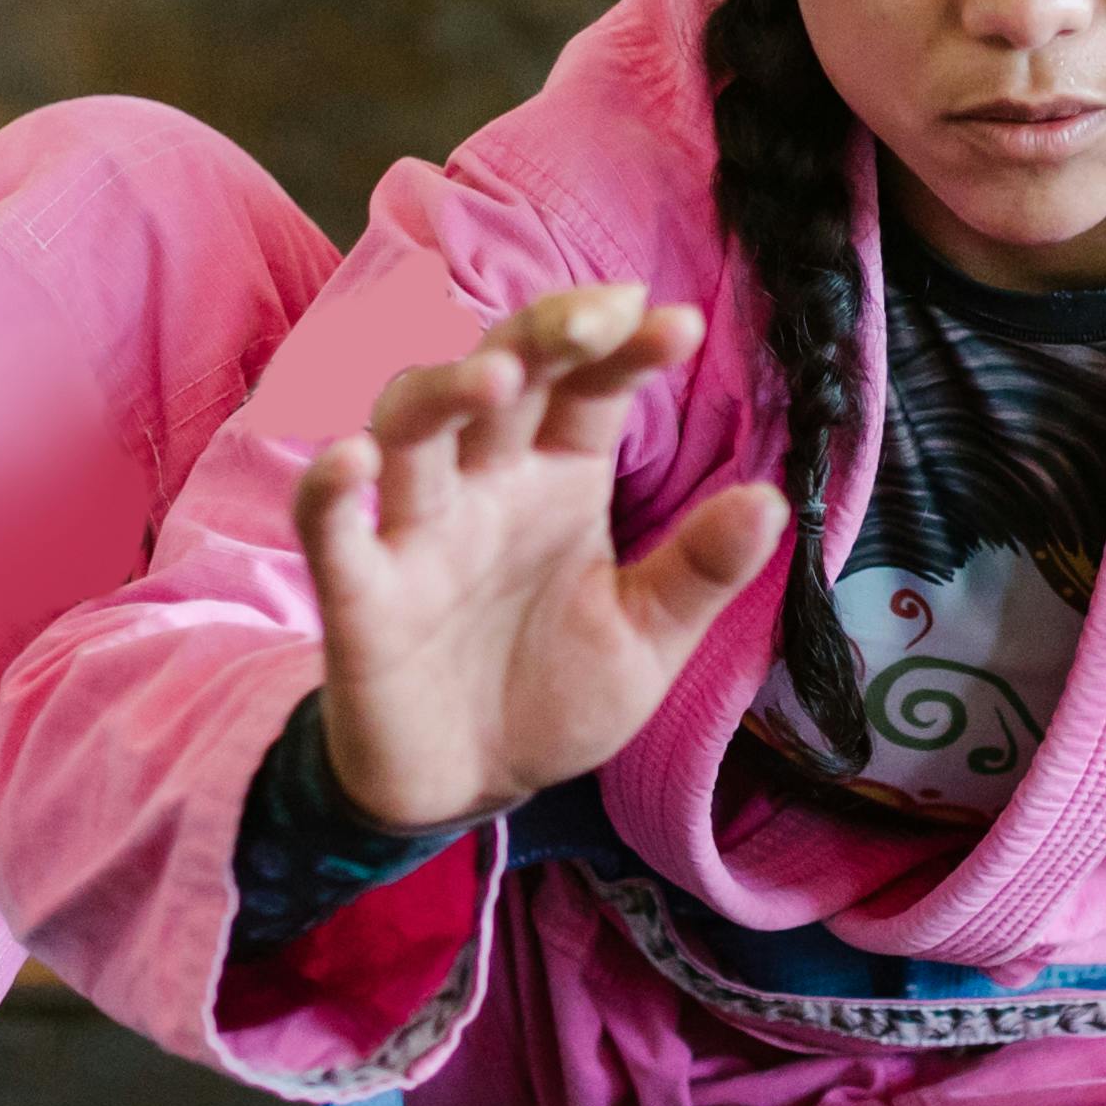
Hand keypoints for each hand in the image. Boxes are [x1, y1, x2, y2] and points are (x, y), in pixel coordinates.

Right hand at [293, 282, 790, 836]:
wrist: (472, 788)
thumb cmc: (555, 695)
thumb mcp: (647, 640)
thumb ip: (699, 571)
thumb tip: (774, 502)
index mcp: (559, 481)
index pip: (589, 391)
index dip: (626, 351)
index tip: (680, 325)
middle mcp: (485, 486)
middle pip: (499, 378)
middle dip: (540, 336)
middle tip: (594, 317)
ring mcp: (416, 533)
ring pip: (411, 428)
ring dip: (443, 390)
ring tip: (495, 378)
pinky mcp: (361, 596)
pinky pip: (332, 530)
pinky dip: (331, 493)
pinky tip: (350, 461)